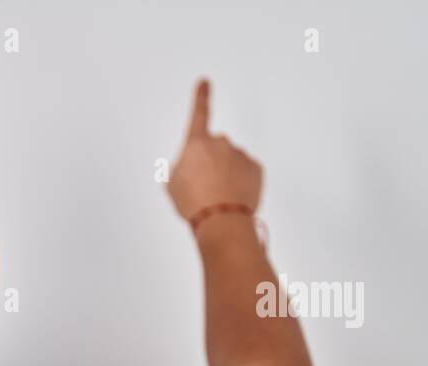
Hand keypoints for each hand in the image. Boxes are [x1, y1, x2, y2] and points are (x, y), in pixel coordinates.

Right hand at [167, 79, 262, 221]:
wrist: (221, 221)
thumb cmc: (194, 203)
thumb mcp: (172, 184)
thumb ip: (180, 167)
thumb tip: (190, 166)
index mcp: (197, 144)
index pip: (199, 114)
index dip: (201, 97)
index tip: (204, 82)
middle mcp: (221, 143)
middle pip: (214, 148)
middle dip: (210, 162)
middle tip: (202, 187)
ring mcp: (240, 155)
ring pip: (230, 161)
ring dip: (225, 174)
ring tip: (217, 198)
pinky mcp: (255, 168)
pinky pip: (245, 172)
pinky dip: (239, 182)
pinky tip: (231, 198)